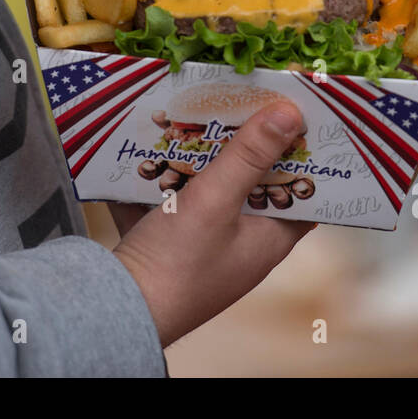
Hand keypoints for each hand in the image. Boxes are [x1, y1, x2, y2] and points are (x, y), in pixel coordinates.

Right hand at [111, 99, 315, 346]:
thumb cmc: (175, 264)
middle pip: (252, 185)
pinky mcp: (167, 248)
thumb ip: (250, 155)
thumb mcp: (215, 201)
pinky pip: (168, 205)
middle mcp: (241, 246)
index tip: (296, 116)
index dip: (304, 155)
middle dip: (242, 146)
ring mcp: (203, 248)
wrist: (113, 314)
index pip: (303, 192)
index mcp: (268, 239)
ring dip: (197, 160)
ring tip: (189, 120)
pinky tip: (143, 153)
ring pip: (208, 192)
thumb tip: (290, 113)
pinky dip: (158, 182)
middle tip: (238, 105)